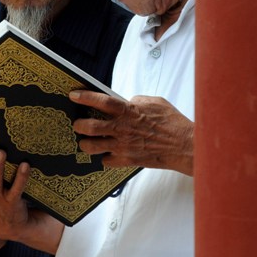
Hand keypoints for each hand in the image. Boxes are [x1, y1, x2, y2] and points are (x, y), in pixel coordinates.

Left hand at [70, 90, 193, 175]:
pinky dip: (104, 158)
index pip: (100, 100)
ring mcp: (123, 146)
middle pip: (89, 126)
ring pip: (92, 146)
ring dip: (86, 144)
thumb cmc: (172, 123)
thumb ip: (137, 101)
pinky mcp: (127, 160)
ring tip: (85, 141)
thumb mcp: (155, 102)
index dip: (84, 96)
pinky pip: (106, 161)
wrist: (184, 146)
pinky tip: (107, 153)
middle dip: (79, 125)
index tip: (73, 95)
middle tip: (77, 124)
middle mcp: (122, 128)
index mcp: (128, 111)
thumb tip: (127, 102)